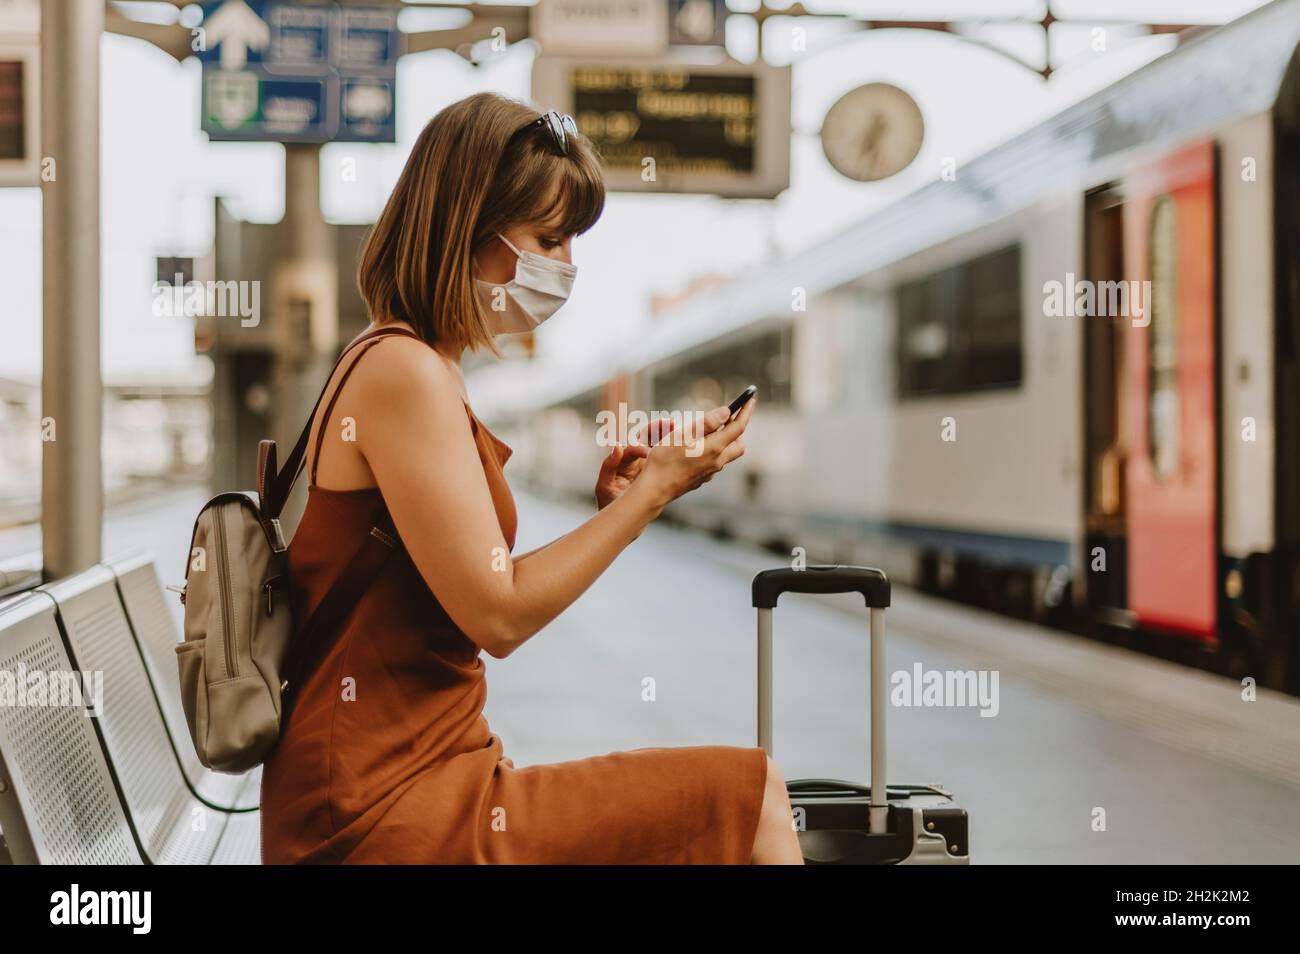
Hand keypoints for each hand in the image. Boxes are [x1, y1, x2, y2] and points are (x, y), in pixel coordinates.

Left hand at [594, 417, 677, 509]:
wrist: (620, 519)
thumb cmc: (609, 502)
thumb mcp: (605, 485)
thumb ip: (609, 465)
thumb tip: (617, 445)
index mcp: (623, 460)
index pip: (633, 447)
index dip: (640, 447)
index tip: (649, 453)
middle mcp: (636, 458)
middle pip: (647, 438)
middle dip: (657, 430)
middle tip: (669, 423)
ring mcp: (648, 464)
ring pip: (658, 444)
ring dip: (667, 435)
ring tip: (678, 429)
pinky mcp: (657, 471)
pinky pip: (666, 457)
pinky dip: (674, 450)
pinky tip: (685, 446)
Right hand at [638, 397, 753, 507]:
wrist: (655, 490)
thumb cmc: (665, 459)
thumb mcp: (683, 435)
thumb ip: (707, 422)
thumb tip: (726, 412)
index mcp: (715, 448)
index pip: (738, 427)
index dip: (746, 411)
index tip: (751, 398)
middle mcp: (717, 461)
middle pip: (738, 444)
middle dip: (737, 429)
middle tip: (727, 417)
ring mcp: (710, 472)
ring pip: (726, 454)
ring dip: (724, 440)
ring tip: (709, 430)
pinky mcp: (702, 479)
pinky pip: (714, 462)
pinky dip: (713, 451)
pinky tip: (697, 448)